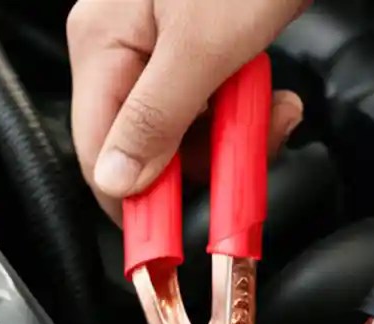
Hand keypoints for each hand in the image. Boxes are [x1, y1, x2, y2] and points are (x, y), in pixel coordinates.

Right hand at [67, 0, 306, 219]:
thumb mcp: (202, 43)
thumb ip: (156, 115)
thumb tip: (117, 181)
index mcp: (102, 41)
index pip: (99, 149)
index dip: (139, 200)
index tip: (175, 236)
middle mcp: (122, 43)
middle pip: (148, 142)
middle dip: (205, 159)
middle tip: (248, 158)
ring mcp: (160, 40)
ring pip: (186, 124)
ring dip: (235, 132)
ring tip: (274, 115)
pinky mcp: (199, 37)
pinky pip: (211, 96)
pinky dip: (245, 105)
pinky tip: (273, 98)